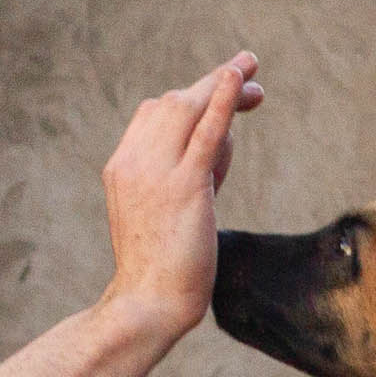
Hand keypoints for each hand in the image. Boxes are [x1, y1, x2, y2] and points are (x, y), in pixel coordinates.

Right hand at [98, 51, 262, 341]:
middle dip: (214, 87)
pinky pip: (204, 132)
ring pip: (189, 109)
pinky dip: (221, 99)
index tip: (222, 95)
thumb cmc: (161, 268)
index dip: (191, 100)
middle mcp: (134, 161)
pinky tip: (236, 75)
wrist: (148, 303)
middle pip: (174, 104)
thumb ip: (188, 173)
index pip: (154, 113)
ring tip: (254, 73)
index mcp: (122, 166)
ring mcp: (156, 172)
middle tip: (253, 83)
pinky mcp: (184, 187)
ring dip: (224, 86)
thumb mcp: (166, 212)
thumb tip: (221, 142)